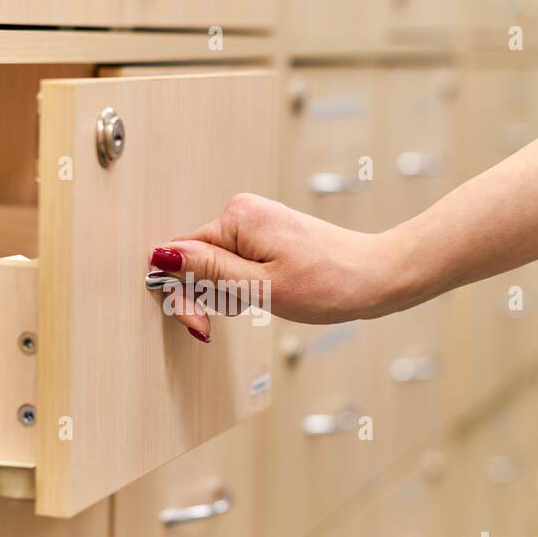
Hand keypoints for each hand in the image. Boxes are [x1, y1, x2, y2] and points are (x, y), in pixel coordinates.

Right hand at [147, 193, 401, 341]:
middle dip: (205, 295)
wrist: (375, 278)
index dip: (183, 294)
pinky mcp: (267, 235)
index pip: (180, 254)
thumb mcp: (260, 287)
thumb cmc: (328, 285)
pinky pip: (235, 263)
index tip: (202, 325)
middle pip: (195, 259)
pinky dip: (242, 286)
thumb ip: (208, 271)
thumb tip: (162, 256)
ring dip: (225, 293)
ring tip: (258, 304)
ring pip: (214, 265)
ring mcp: (255, 222)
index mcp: (236, 218)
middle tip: (231, 319)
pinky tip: (263, 296)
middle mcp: (242, 212)